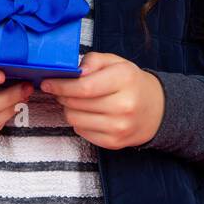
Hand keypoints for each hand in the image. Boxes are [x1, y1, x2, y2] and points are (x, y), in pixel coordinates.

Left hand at [41, 52, 164, 149]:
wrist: (155, 110)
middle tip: (62, 90)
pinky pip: (82, 132)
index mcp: (125, 79)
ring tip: (76, 102)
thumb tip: (75, 71)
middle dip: (62, 96)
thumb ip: (93, 60)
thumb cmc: (131, 83)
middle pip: (76, 104)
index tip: (48, 83)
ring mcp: (120, 127)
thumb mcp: (116, 62)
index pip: (84, 87)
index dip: (61, 86)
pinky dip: (79, 122)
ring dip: (69, 109)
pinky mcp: (114, 142)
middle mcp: (124, 105)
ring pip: (75, 119)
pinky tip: (88, 114)